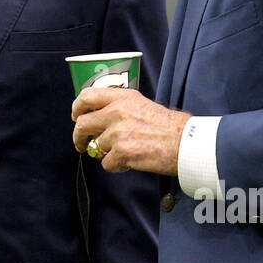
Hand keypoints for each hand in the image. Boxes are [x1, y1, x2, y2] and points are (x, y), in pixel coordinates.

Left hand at [72, 88, 189, 175]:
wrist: (186, 142)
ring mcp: (118, 133)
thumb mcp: (141, 104)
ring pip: (97, 147)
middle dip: (79, 137)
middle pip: (82, 124)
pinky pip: (107, 163)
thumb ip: (120, 107)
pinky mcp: (122, 152)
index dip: (77, 108)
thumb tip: (101, 117)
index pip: (86, 96)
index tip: (76, 117)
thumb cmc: (169, 126)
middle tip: (82, 144)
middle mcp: (116, 112)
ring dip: (106, 153)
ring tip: (124, 153)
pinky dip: (116, 166)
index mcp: (122, 98)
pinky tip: (130, 161)